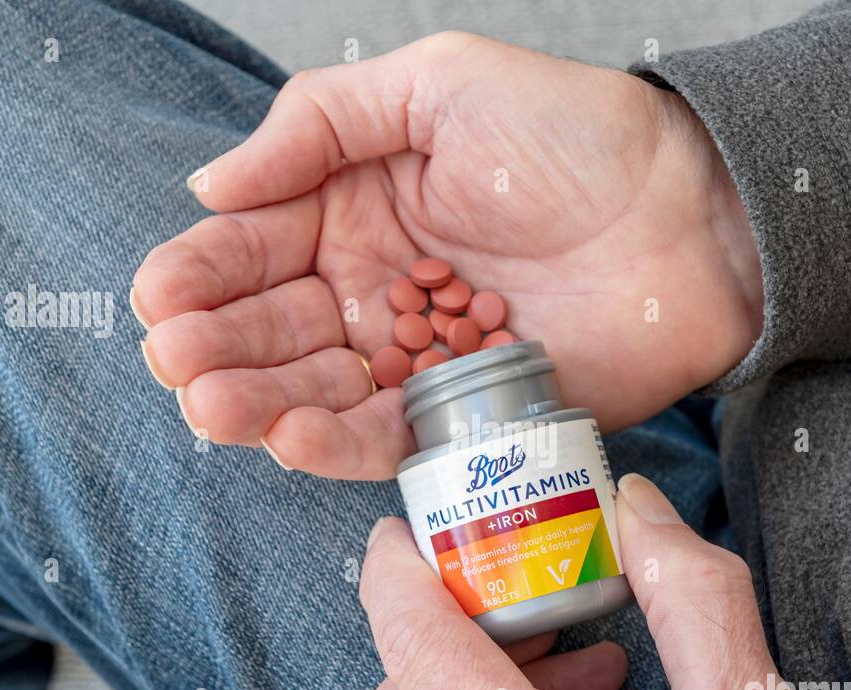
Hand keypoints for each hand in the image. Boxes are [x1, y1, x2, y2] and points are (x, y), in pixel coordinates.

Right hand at [131, 32, 761, 478]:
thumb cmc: (575, 134)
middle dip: (215, 348)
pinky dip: (335, 443)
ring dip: (256, 403)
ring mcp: (414, 361)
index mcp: (354, 212)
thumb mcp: (437, 85)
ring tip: (210, 404)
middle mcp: (373, 293)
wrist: (690, 213)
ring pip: (315, 392)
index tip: (160, 297)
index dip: (201, 275)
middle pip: (272, 330)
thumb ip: (318, 125)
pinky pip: (385, 439)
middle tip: (177, 359)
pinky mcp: (461, 418)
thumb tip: (210, 185)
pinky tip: (287, 433)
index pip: (254, 250)